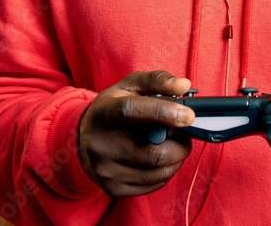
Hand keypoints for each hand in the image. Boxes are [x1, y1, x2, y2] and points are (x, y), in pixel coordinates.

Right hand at [78, 70, 195, 196]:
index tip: (188, 116)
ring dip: (176, 158)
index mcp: (104, 113)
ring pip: (159, 172)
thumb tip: (183, 86)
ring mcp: (106, 170)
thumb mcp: (130, 86)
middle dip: (180, 144)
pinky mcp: (113, 188)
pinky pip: (154, 184)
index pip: (132, 111)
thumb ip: (157, 80)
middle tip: (184, 134)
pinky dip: (165, 171)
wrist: (82, 139)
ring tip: (171, 144)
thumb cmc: (113, 108)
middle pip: (153, 153)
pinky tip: (158, 159)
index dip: (163, 112)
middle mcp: (101, 144)